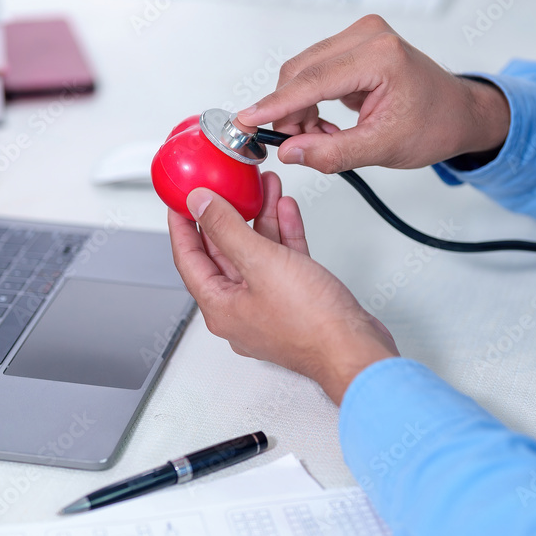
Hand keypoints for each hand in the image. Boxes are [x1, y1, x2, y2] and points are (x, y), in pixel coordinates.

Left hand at [168, 172, 398, 403]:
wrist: (354, 348)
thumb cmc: (311, 325)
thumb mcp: (261, 264)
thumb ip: (227, 229)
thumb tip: (201, 206)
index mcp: (220, 307)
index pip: (189, 259)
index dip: (183, 225)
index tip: (181, 200)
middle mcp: (240, 309)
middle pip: (224, 252)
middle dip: (229, 213)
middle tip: (227, 186)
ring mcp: (268, 305)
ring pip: (257, 253)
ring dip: (260, 219)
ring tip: (264, 188)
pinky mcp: (295, 300)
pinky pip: (281, 261)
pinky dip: (282, 235)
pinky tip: (285, 211)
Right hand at [236, 15, 509, 173]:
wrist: (457, 113)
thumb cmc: (434, 125)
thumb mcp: (382, 148)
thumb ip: (332, 152)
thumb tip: (290, 152)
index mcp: (380, 56)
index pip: (313, 80)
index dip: (275, 104)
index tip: (246, 121)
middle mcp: (368, 36)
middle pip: (301, 72)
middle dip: (288, 112)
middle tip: (290, 146)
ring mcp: (361, 37)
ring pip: (303, 72)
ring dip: (299, 109)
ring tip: (319, 138)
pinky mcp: (354, 45)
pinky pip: (314, 72)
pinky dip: (310, 101)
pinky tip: (324, 124)